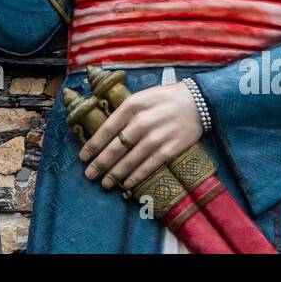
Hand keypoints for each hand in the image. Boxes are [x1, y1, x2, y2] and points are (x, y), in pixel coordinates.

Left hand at [79, 82, 203, 191]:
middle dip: (100, 164)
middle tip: (89, 175)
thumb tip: (104, 132)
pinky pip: (149, 166)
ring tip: (105, 183)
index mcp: (132, 106)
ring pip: (130, 160)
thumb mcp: (141, 97)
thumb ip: (124, 112)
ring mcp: (157, 136)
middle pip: (116, 147)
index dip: (93, 145)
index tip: (83, 157)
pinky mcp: (170, 148)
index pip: (106, 129)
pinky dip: (136, 176)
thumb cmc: (164, 99)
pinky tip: (127, 184)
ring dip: (116, 174)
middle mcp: (142, 121)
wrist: (197, 101)